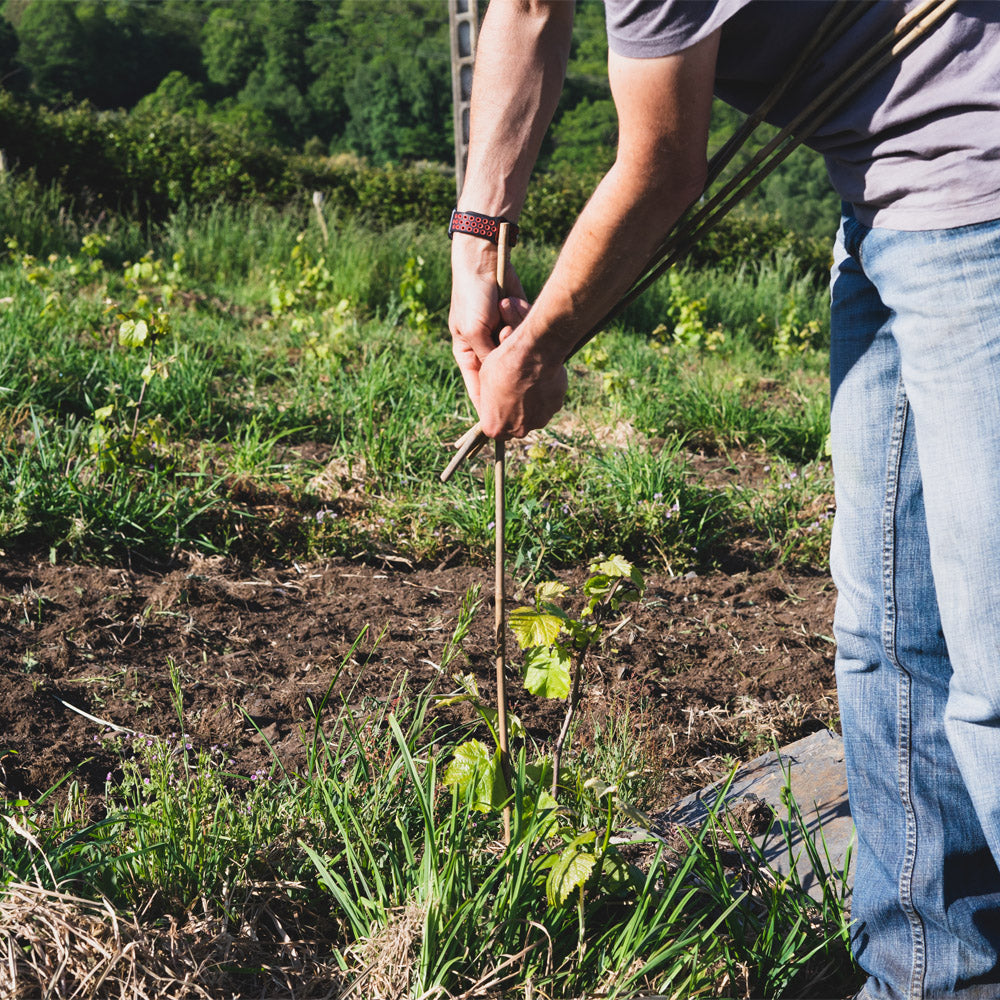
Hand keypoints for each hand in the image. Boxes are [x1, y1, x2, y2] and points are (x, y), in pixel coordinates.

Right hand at [449, 236, 527, 410]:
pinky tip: (512, 307)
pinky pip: (525, 333)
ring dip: (514, 338)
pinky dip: (522, 323)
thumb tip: (503, 382)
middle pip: (502, 374)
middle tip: (518, 369)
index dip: (488, 405)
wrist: (485, 260)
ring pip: (516, 353)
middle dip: (509, 370)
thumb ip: (488, 356)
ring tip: (505, 318)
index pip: (478, 388)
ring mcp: (502, 335)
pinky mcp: (517, 321)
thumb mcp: (475, 331)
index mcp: (468, 353)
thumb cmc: (473, 297)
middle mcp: (486, 347)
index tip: (501, 421)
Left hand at [476, 322, 567, 439]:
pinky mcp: (556, 407)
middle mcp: (518, 431)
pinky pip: (549, 401)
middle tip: (514, 391)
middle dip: (515, 411)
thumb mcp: (484, 380)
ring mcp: (539, 421)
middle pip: (516, 424)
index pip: (495, 429)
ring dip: (532, 402)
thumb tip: (492, 400)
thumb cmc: (502, 366)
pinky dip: (546, 392)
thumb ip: (488, 399)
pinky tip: (541, 376)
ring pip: (535, 413)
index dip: (496, 414)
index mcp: (495, 428)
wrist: (531, 354)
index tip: (498, 401)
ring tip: (528, 381)